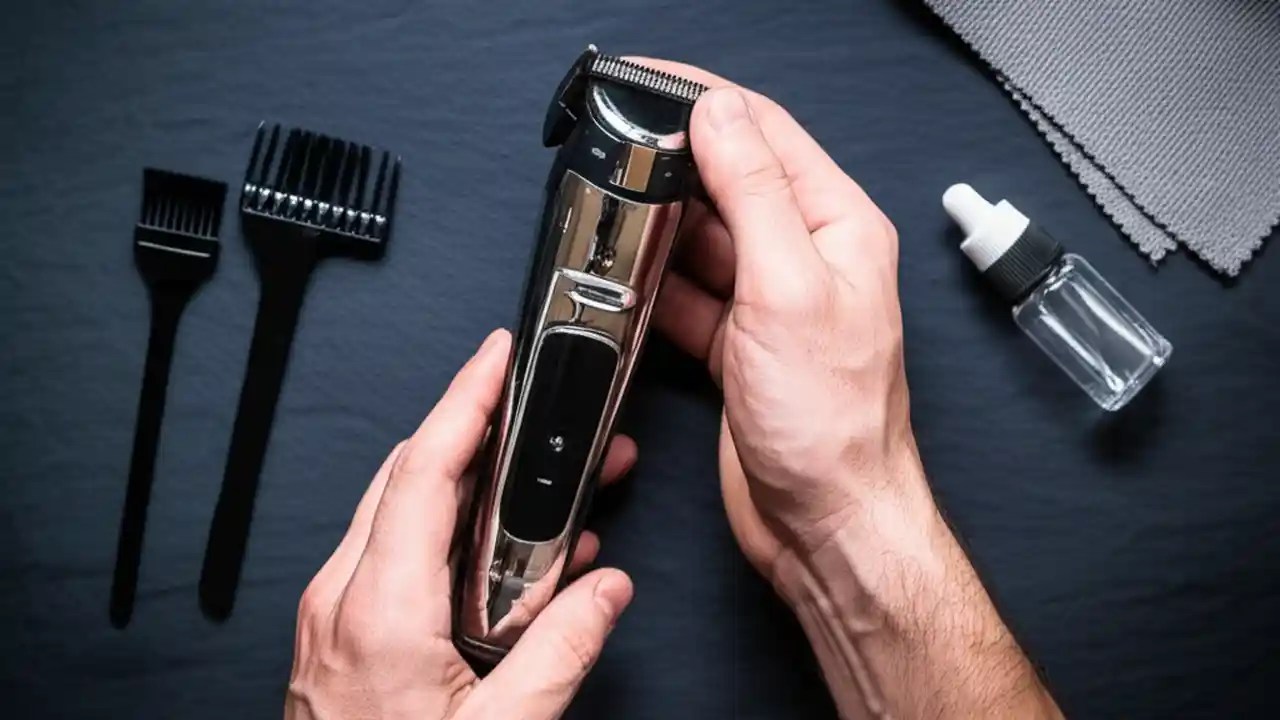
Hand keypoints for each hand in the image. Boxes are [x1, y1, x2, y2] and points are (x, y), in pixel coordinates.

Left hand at [287, 329, 637, 719]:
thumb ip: (559, 654)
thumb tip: (608, 589)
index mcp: (378, 610)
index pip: (424, 472)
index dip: (464, 400)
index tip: (495, 355)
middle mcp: (342, 597)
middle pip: (411, 478)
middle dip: (482, 433)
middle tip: (542, 415)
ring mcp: (333, 613)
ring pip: (402, 511)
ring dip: (471, 486)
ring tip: (546, 488)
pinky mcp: (339, 632)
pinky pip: (394, 553)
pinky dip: (450, 533)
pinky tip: (506, 557)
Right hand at [647, 60, 1060, 717]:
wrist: (827, 521)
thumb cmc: (834, 424)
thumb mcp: (789, 290)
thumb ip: (754, 194)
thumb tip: (719, 115)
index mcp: (836, 226)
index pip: (766, 131)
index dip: (705, 97)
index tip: (648, 80)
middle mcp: (805, 258)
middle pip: (730, 180)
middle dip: (673, 162)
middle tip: (618, 150)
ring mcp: (770, 303)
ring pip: (703, 239)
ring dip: (659, 227)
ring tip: (614, 213)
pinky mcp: (739, 345)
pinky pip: (688, 295)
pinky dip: (656, 286)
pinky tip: (629, 281)